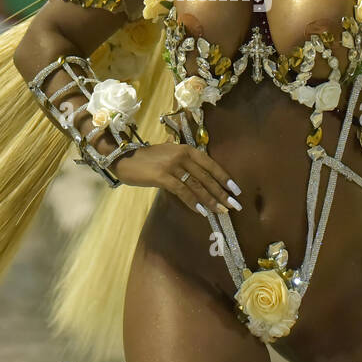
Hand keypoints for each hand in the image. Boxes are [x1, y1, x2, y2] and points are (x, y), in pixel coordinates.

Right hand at [111, 143, 242, 216]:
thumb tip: (203, 180)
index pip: (211, 165)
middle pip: (207, 177)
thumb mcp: (170, 155)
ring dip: (211, 200)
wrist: (125, 158)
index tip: (236, 190)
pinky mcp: (162, 176)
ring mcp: (173, 165)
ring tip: (221, 211)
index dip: (225, 178)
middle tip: (234, 206)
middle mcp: (183, 155)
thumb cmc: (148, 160)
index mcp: (187, 149)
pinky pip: (182, 191)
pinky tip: (201, 212)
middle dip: (222, 193)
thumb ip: (186, 163)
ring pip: (197, 186)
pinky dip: (193, 202)